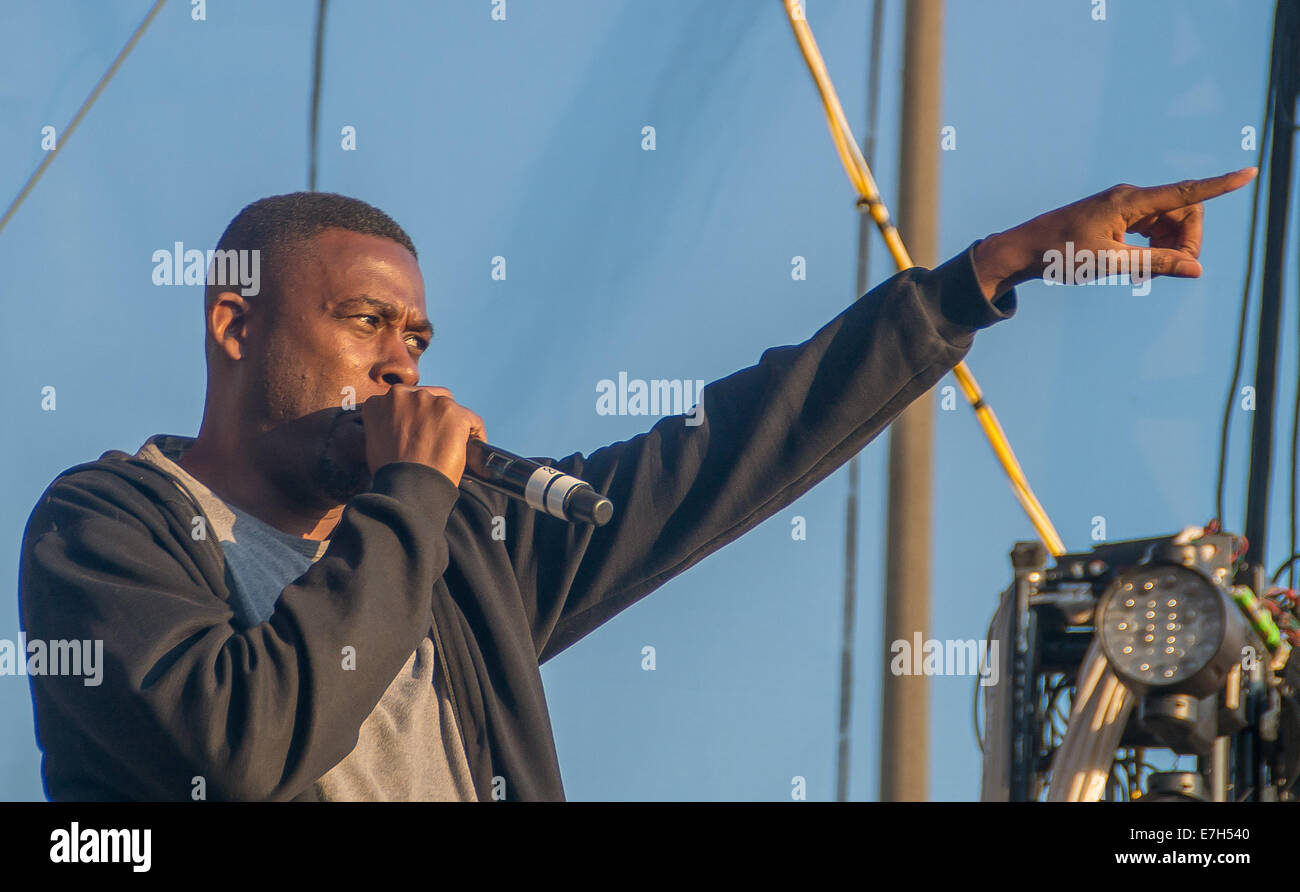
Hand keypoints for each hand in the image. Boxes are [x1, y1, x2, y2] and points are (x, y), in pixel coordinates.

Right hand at [360, 385, 486, 486]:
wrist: (407, 488)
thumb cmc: (390, 476)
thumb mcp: (377, 446)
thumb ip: (389, 429)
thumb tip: (405, 433)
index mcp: (379, 403)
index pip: (405, 402)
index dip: (417, 418)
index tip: (422, 432)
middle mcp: (402, 395)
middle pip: (429, 399)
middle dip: (436, 417)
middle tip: (440, 439)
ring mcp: (429, 401)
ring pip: (451, 408)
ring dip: (454, 425)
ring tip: (457, 448)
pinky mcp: (453, 412)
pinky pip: (472, 421)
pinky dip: (476, 436)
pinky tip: (474, 454)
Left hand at [971, 167, 1256, 299]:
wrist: (1023, 249)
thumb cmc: (1061, 255)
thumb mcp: (1109, 263)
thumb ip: (1154, 263)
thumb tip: (1195, 268)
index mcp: (1129, 201)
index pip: (1186, 192)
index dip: (1220, 184)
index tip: (1249, 172)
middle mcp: (1130, 196)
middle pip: (1182, 210)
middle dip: (1188, 239)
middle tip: (1173, 270)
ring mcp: (1123, 204)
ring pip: (1167, 220)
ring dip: (1170, 245)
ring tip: (1148, 273)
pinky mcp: (1116, 214)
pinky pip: (1151, 224)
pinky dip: (1155, 243)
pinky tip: (1142, 265)